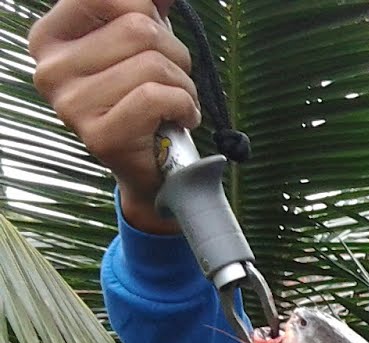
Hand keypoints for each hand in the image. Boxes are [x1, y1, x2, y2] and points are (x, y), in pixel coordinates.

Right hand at [29, 0, 198, 231]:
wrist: (148, 168)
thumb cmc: (142, 98)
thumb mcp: (138, 45)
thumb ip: (144, 8)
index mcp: (51, 39)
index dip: (144, 8)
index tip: (155, 31)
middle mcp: (51, 69)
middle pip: (138, 28)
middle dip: (175, 52)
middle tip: (174, 77)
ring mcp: (70, 104)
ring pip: (153, 64)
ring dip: (184, 84)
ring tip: (177, 101)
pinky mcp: (100, 135)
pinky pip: (157, 97)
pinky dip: (185, 105)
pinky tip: (181, 118)